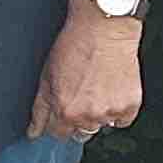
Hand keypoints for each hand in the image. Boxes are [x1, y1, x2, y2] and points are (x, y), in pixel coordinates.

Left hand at [27, 5, 144, 140]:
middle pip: (80, 132)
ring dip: (98, 113)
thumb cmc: (75, 46)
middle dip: (78, 118)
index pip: (57, 134)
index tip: (62, 111)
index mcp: (64, 110)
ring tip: (97, 86)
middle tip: (81, 94)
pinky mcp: (129, 106)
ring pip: (101, 125)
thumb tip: (34, 132)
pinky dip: (118, 110)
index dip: (58, 122)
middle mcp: (87, 115)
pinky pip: (122, 120)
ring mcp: (110, 112)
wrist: (104, 28)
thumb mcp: (47, 76)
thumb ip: (40, 109)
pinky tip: (112, 89)